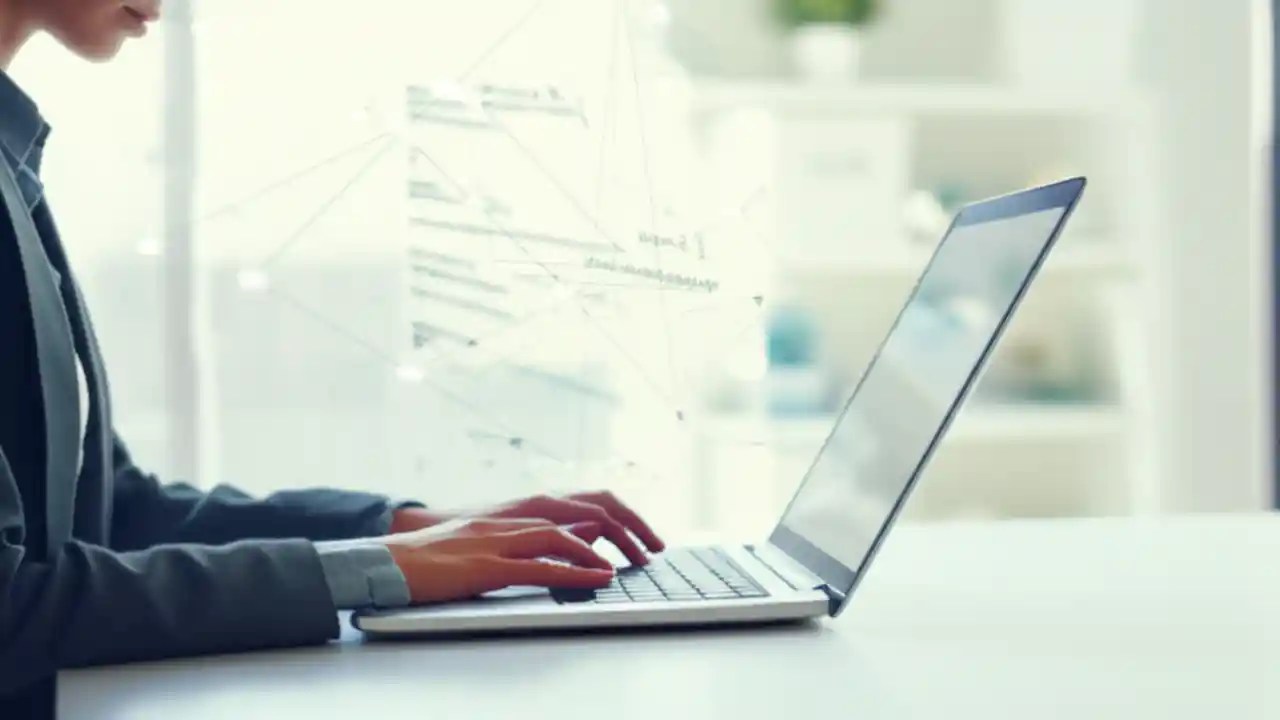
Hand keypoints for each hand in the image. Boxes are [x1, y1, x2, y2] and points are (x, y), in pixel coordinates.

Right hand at [383, 518, 614, 603]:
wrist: (384, 561)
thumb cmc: (425, 560)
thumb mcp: (475, 543)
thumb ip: (509, 543)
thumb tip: (543, 549)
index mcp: (500, 518)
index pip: (561, 509)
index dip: (597, 519)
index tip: (622, 533)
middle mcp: (502, 523)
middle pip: (569, 517)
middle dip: (611, 530)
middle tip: (639, 548)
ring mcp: (493, 543)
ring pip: (557, 538)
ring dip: (595, 552)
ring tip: (621, 566)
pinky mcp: (484, 567)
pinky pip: (538, 567)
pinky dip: (573, 572)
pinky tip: (595, 578)